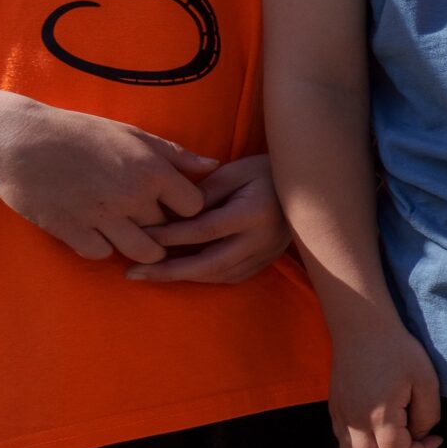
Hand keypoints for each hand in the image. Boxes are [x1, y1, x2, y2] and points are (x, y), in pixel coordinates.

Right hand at [0, 91, 213, 262]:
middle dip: (163, 228)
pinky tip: (94, 230)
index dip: (185, 207)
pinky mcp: (71, 230)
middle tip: (147, 220)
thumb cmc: (78, 132)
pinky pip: (102, 254)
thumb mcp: (131, 134)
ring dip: (139, 245)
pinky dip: (100, 246)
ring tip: (127, 231)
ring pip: (143, 252)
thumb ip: (175, 154)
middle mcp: (132, 196)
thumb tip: (214, 165)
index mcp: (151, 170)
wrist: (16, 138)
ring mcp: (102, 216)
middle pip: (170, 231)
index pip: (195, 206)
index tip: (170, 203)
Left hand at [129, 155, 291, 283]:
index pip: (204, 230)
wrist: (311, 186)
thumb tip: (172, 211)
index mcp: (254, 213)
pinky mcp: (268, 260)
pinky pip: (232, 276)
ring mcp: (267, 253)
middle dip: (168, 270)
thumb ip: (205, 191)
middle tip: (134, 273)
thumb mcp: (235, 171)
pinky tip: (184, 273)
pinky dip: (205, 277)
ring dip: (183, 277)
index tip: (139, 235)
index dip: (169, 235)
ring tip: (152, 274)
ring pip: (219, 275)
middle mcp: (262, 239)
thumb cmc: (267, 171)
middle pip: (209, 264)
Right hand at [331, 320, 442, 447]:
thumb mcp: (425, 380)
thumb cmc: (397, 350)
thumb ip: (427, 414)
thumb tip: (421, 435)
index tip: (437, 439)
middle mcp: (354, 421)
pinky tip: (382, 440)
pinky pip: (345, 444)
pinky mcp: (335, 411)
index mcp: (378, 415)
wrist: (361, 329)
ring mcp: (340, 417)